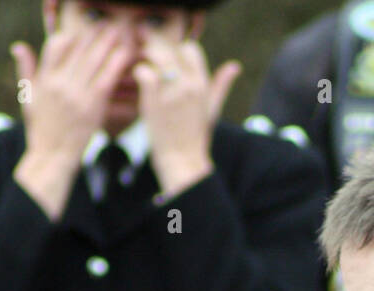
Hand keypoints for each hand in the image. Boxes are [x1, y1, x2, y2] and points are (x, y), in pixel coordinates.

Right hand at [10, 23, 132, 219]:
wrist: (52, 156)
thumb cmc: (42, 129)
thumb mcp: (28, 98)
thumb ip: (26, 71)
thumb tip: (18, 46)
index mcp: (44, 80)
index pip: (55, 45)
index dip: (69, 35)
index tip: (80, 31)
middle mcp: (60, 83)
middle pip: (78, 49)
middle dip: (93, 34)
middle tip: (105, 24)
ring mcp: (77, 93)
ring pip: (94, 60)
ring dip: (107, 42)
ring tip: (116, 32)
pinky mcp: (93, 104)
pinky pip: (107, 77)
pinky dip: (116, 63)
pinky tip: (124, 53)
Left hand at [136, 36, 239, 197]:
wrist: (182, 160)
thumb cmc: (195, 137)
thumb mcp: (212, 108)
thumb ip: (221, 85)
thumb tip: (235, 66)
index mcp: (202, 82)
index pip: (190, 48)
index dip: (176, 50)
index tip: (167, 60)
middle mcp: (189, 83)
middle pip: (170, 47)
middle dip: (156, 47)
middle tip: (147, 56)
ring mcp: (171, 91)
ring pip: (156, 55)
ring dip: (146, 57)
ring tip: (143, 65)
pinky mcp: (154, 100)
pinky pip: (143, 72)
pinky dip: (138, 72)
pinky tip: (138, 80)